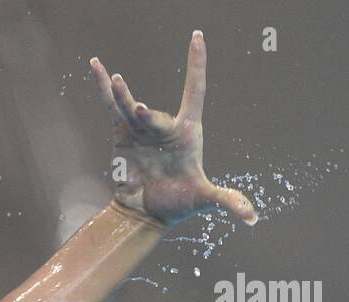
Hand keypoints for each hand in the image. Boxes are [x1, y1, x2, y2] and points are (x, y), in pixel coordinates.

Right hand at [90, 31, 256, 226]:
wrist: (148, 213)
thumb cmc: (180, 204)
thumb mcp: (205, 200)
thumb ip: (228, 201)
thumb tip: (252, 217)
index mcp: (188, 132)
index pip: (195, 90)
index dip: (196, 65)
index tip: (197, 37)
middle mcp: (165, 125)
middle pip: (153, 113)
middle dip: (145, 112)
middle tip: (139, 110)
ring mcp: (142, 128)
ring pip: (129, 106)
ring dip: (122, 94)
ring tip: (114, 78)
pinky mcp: (122, 134)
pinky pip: (111, 107)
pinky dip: (102, 87)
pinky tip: (95, 65)